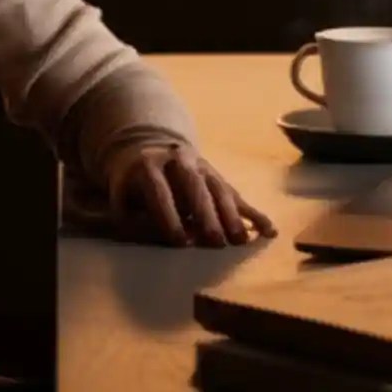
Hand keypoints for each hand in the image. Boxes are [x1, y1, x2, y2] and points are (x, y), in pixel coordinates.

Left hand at [103, 142, 276, 246]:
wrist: (150, 151)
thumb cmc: (134, 187)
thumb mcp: (123, 201)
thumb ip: (136, 222)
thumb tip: (167, 239)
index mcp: (149, 165)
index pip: (160, 191)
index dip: (169, 216)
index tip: (180, 241)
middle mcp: (179, 160)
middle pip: (195, 186)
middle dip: (206, 214)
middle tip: (216, 241)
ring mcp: (203, 166)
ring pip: (219, 189)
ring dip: (231, 215)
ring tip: (240, 240)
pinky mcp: (219, 177)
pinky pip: (238, 195)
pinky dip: (254, 213)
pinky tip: (269, 230)